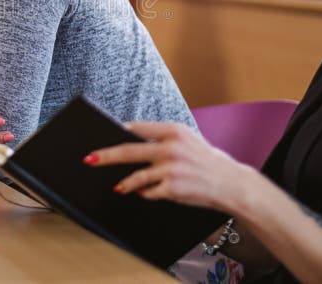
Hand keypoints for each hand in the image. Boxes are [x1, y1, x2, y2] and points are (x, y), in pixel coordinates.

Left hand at [86, 122, 255, 213]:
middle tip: (89, 159)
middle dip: (105, 155)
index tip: (103, 134)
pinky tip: (144, 193)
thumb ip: (162, 139)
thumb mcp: (186, 140)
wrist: (231, 183)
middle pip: (128, 151)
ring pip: (136, 176)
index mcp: (173, 130)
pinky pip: (148, 192)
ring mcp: (171, 169)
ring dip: (123, 183)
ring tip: (116, 187)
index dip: (118, 132)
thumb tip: (130, 140)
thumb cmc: (206, 161)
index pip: (137, 128)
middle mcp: (171, 147)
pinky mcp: (173, 188)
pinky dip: (144, 194)